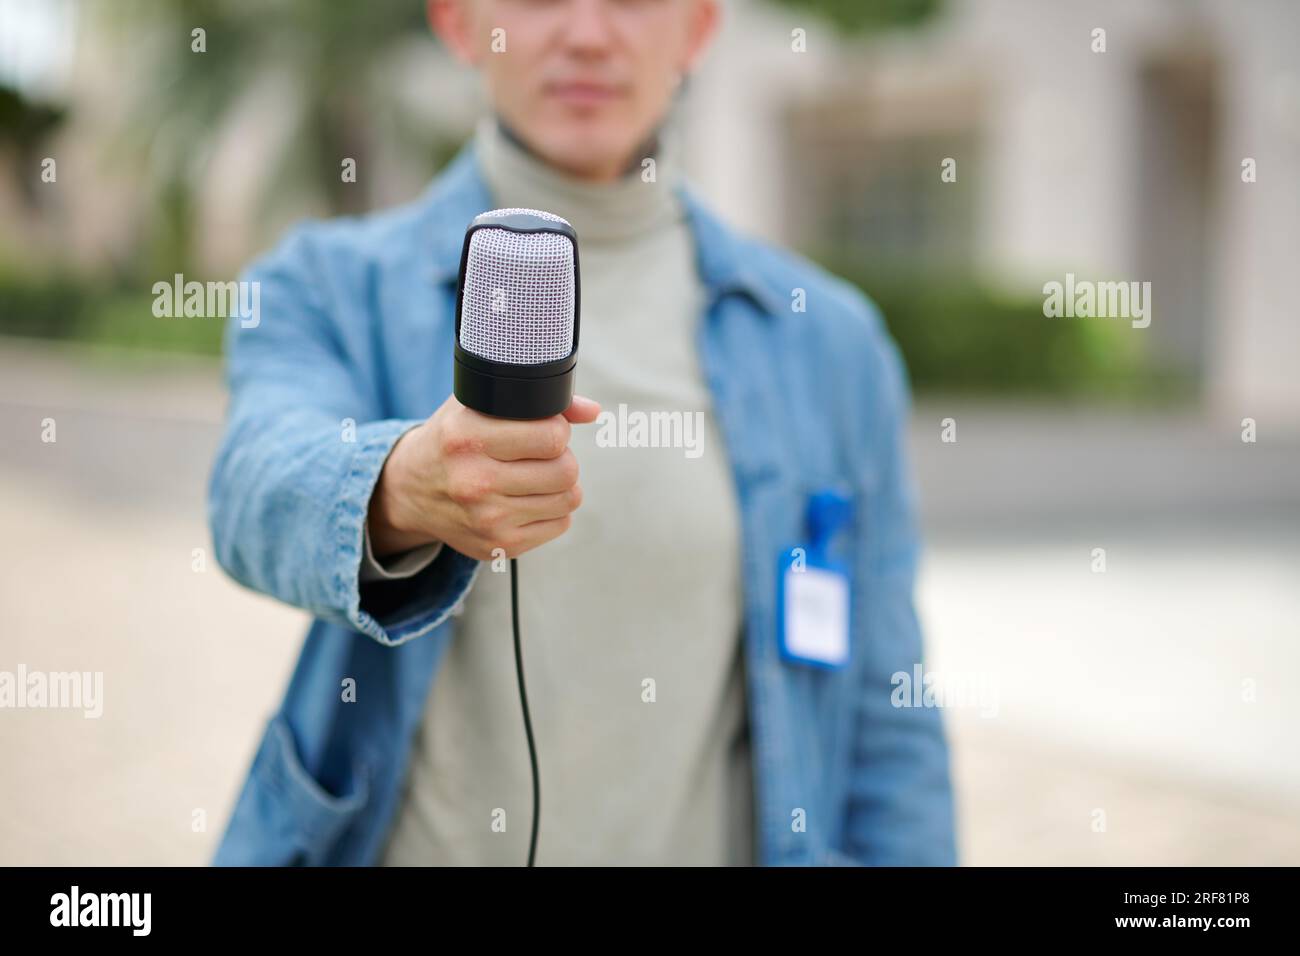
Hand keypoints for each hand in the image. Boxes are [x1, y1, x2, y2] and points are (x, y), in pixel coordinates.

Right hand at [367, 394, 600, 561]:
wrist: (411, 491)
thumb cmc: (452, 440)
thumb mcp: (477, 405)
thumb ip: (535, 401)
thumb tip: (593, 411)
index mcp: (466, 438)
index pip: (551, 437)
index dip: (558, 429)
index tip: (545, 429)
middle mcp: (474, 482)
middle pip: (566, 470)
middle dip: (562, 458)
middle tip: (542, 454)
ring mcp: (487, 519)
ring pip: (569, 498)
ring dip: (561, 485)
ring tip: (536, 475)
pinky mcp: (499, 546)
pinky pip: (560, 524)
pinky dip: (553, 510)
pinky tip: (528, 498)